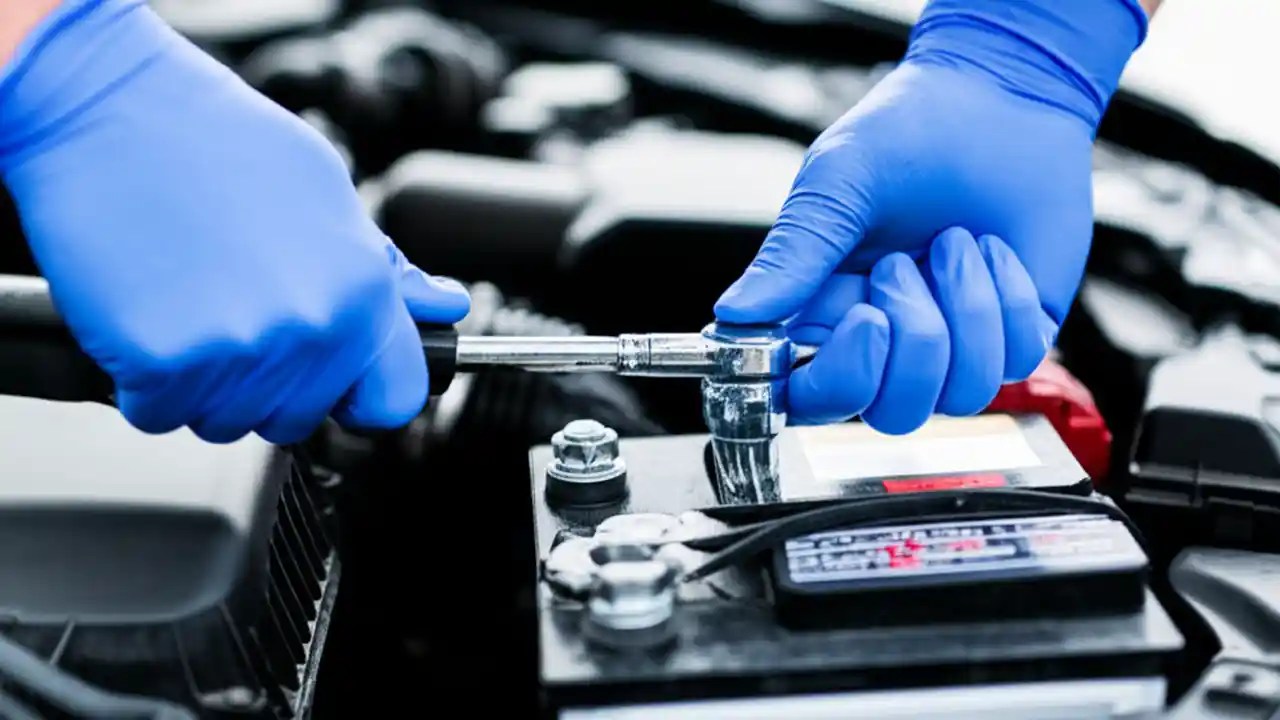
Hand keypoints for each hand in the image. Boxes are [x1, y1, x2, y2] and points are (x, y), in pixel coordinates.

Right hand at [0, 0, 468, 443]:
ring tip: (189, 301)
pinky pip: (159, 415)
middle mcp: (310, 328)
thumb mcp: (327, 192)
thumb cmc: (214, 142)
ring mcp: (237, 352)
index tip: (339, 382)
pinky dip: (146, 382)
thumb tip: (444, 309)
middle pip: (300, 418)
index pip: (394, 400)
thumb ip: (386, 270)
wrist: (105, 110)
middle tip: (233, 308)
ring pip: (228, 423)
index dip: (362, 394)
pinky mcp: (161, 366)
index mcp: (361, 291)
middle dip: (268, 383)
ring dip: (205, 383)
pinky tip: (149, 314)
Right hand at [715, 0, 1147, 433]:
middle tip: (905, 263)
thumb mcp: (836, 185)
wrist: (998, 98)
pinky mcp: (1010, 335)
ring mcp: (951, 346)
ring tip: (954, 242)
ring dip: (964, 309)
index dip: (837, 380)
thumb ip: (791, 256)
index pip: (813, 397)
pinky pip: (1014, 358)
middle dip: (915, 338)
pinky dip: (1005, 297)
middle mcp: (884, 344)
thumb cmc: (906, 134)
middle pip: (893, 412)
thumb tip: (733, 315)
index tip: (865, 319)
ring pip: (962, 394)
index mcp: (823, 315)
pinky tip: (992, 250)